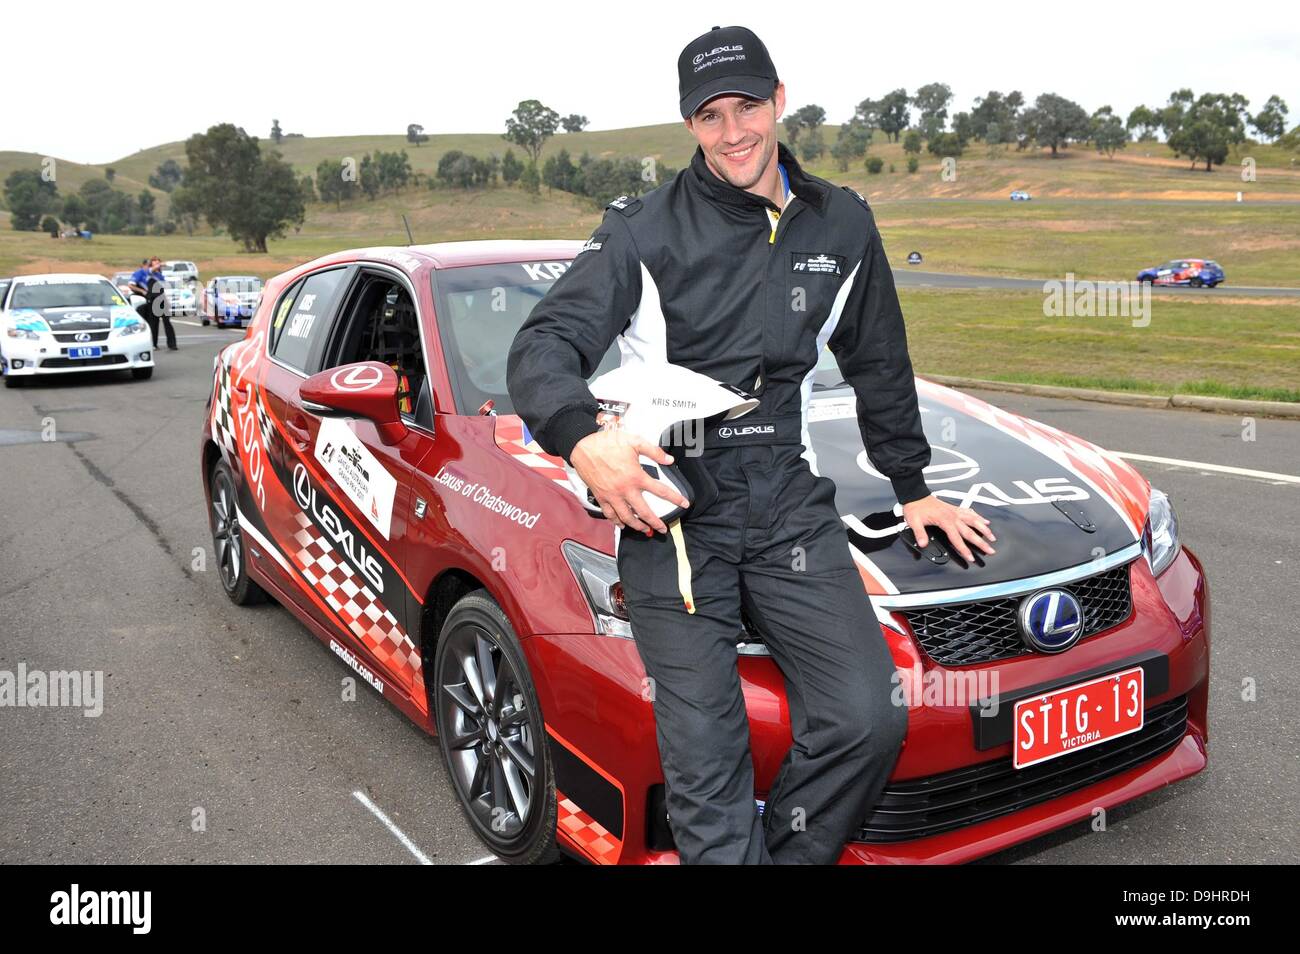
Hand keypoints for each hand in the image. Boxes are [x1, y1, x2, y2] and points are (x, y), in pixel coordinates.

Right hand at [570, 427, 689, 535]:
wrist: (583, 446)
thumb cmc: (607, 442)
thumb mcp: (634, 441)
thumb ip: (654, 451)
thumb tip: (669, 460)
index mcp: (636, 476)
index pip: (661, 491)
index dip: (675, 498)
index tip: (684, 504)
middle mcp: (625, 490)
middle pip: (644, 512)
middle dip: (655, 523)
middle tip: (662, 529)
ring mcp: (612, 496)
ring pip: (626, 518)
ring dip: (637, 526)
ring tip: (644, 530)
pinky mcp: (601, 497)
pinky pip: (610, 514)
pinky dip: (616, 522)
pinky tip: (622, 525)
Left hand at [901, 494, 995, 561]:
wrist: (915, 494)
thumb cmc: (915, 507)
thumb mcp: (914, 522)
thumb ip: (920, 533)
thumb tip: (923, 544)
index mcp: (945, 520)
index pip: (957, 539)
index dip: (964, 549)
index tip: (971, 557)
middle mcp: (953, 516)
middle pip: (970, 532)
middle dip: (981, 542)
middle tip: (990, 550)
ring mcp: (955, 511)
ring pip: (974, 521)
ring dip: (984, 529)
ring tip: (992, 537)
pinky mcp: (954, 508)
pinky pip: (970, 512)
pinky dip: (978, 517)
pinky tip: (984, 521)